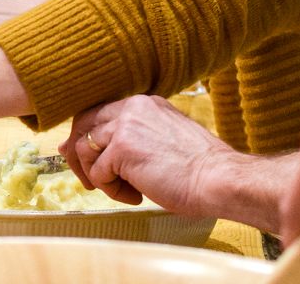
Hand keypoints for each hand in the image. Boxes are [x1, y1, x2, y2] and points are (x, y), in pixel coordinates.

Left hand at [60, 96, 234, 213]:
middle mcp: (132, 108)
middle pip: (82, 126)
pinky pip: (98, 172)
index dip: (85, 138)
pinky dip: (112, 190)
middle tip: (92, 181)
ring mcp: (125, 125)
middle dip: (80, 157)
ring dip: (100, 177)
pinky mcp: (122, 148)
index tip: (86, 161)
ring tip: (127, 191)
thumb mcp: (159, 141)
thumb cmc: (198, 169)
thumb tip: (77, 147)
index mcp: (143, 104)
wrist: (221, 180)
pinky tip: (136, 196)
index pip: (97, 114)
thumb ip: (125, 139)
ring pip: (84, 150)